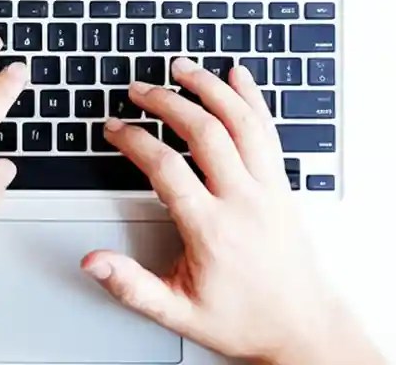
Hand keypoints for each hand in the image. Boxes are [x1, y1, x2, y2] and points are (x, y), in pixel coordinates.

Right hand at [81, 58, 381, 364]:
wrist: (301, 327)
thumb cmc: (243, 320)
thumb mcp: (178, 313)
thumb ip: (132, 286)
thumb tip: (94, 263)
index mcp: (212, 229)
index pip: (166, 167)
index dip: (134, 141)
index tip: (115, 128)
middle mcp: (244, 201)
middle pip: (204, 132)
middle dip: (167, 102)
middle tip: (139, 89)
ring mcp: (268, 189)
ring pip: (241, 122)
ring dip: (210, 88)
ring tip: (182, 68)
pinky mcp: (282, 185)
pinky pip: (268, 131)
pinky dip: (252, 99)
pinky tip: (238, 77)